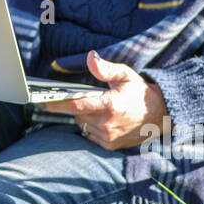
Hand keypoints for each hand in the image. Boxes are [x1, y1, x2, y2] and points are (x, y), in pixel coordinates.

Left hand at [41, 51, 171, 150]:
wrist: (160, 116)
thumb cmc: (141, 93)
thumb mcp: (125, 75)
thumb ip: (106, 68)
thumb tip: (90, 57)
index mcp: (110, 105)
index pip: (76, 105)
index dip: (58, 104)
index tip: (43, 102)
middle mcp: (108, 123)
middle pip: (77, 114)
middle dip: (77, 106)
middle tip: (87, 98)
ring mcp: (109, 137)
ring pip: (82, 124)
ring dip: (84, 116)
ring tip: (98, 108)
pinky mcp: (110, 145)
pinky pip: (90, 134)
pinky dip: (91, 127)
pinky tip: (102, 120)